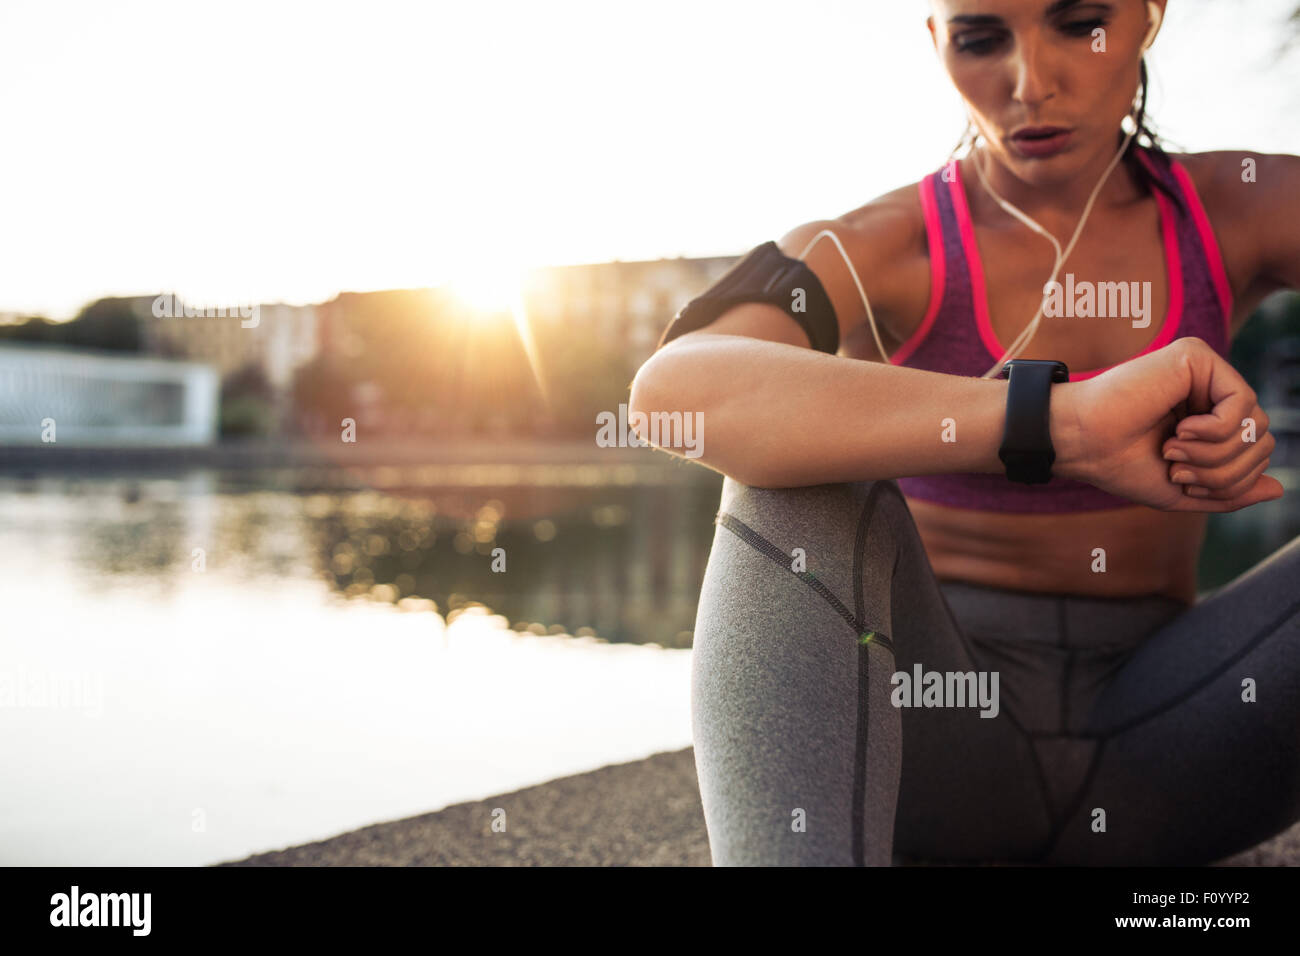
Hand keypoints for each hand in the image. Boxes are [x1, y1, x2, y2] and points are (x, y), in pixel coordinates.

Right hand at [1051, 337, 1283, 511]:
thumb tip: (1281, 489)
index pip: (1254, 449)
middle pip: (1261, 437)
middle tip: (1177, 469)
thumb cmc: (1120, 464)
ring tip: (1173, 450)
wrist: (1082, 444)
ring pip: (1255, 422)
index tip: (1182, 482)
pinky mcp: (1196, 356)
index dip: (1231, 479)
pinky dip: (1216, 429)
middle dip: (1225, 470)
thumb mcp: (1184, 490)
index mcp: (1207, 417)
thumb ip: (1230, 491)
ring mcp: (1205, 370)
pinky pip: (1241, 401)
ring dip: (1216, 453)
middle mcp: (1210, 389)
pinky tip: (1180, 430)